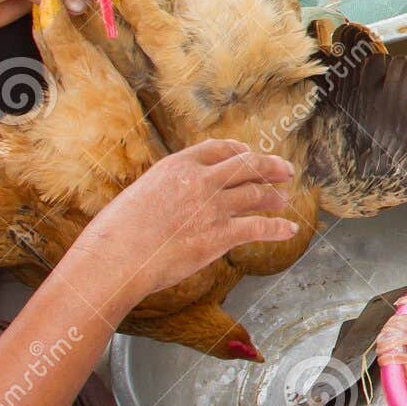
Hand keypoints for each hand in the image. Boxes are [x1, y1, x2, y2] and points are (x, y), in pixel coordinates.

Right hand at [71, 140, 298, 300]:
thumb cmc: (117, 232)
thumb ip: (168, 190)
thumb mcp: (142, 193)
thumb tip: (175, 199)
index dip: (240, 151)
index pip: (219, 149)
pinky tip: (290, 230)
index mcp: (178, 165)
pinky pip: (260, 227)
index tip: (249, 154)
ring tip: (285, 199)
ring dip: (275, 196)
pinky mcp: (220, 235)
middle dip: (270, 167)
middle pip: (246, 166)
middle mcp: (200, 180)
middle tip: (285, 171)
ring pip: (257, 194)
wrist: (116, 257)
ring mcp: (212, 207)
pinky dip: (279, 228)